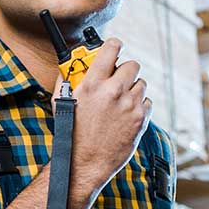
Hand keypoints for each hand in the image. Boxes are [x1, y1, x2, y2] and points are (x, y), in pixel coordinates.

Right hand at [67, 38, 150, 193]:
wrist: (84, 163)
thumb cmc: (70, 134)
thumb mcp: (61, 103)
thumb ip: (66, 80)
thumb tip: (69, 67)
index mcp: (93, 84)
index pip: (111, 48)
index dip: (114, 45)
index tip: (114, 48)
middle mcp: (113, 91)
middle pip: (132, 64)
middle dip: (125, 70)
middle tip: (118, 78)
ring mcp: (129, 105)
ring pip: (142, 83)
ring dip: (133, 88)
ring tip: (121, 99)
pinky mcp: (140, 119)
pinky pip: (147, 102)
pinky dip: (139, 105)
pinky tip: (126, 113)